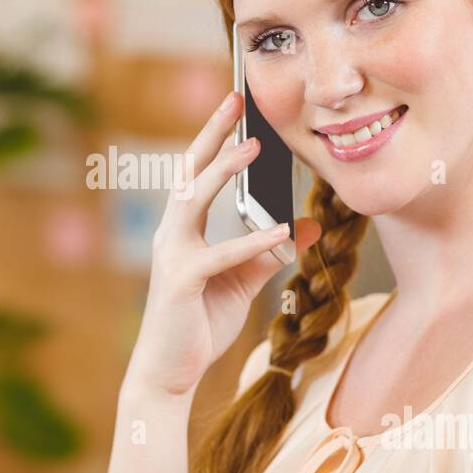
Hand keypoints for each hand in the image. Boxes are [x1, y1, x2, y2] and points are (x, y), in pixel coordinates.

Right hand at [127, 91, 320, 397]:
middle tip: (235, 98)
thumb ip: (265, 253)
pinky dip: (250, 242)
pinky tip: (279, 232)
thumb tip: (304, 225)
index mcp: (182, 231)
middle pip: (188, 172)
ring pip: (193, 200)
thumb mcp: (240, 284)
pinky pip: (219, 255)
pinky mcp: (181, 282)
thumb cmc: (198, 325)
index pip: (196, 175)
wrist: (168, 374)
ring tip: (252, 146)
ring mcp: (172, 256)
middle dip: (211, 133)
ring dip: (222, 170)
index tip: (235, 109)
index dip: (214, 139)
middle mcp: (170, 235)